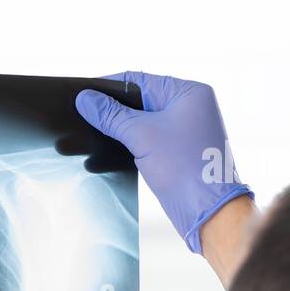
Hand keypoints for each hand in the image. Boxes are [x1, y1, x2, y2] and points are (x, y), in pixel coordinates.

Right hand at [75, 71, 252, 253]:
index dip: (108, 87)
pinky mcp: (176, 150)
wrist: (207, 211)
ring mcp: (183, 129)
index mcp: (189, 93)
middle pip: (139, 100)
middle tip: (82, 115)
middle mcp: (189, 107)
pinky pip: (145, 140)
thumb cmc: (185, 168)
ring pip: (140, 122)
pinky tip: (102, 153)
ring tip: (88, 134)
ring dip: (116, 129)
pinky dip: (126, 144)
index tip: (83, 95)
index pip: (140, 80)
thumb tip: (84, 99)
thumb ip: (110, 115)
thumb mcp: (141, 135)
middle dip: (110, 110)